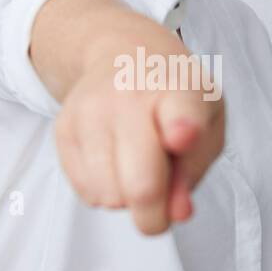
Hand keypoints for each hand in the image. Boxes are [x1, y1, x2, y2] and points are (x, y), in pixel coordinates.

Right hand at [54, 44, 225, 235]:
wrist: (125, 54)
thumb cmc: (175, 99)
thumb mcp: (208, 125)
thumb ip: (196, 169)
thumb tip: (176, 213)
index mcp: (181, 89)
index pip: (181, 111)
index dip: (183, 129)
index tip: (182, 136)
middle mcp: (131, 95)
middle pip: (141, 183)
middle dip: (155, 216)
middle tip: (163, 209)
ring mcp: (91, 110)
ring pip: (110, 196)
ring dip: (127, 200)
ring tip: (137, 167)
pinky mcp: (63, 128)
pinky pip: (87, 192)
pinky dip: (106, 192)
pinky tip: (115, 164)